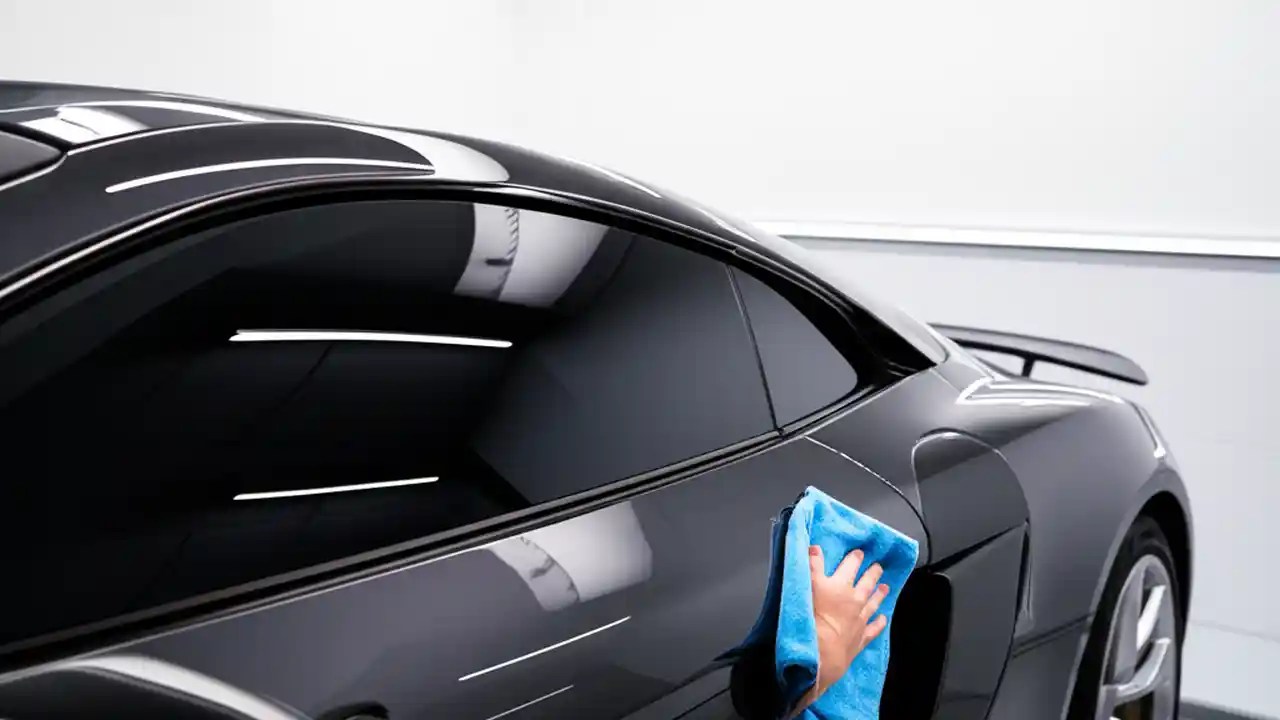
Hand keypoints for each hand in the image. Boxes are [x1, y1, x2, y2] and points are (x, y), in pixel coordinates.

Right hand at [795, 546, 888, 712]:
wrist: (822, 651)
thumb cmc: (812, 616)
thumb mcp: (808, 585)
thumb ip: (812, 565)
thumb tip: (815, 547)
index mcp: (841, 585)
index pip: (850, 566)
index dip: (855, 558)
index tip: (860, 553)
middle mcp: (854, 600)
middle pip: (866, 583)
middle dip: (872, 573)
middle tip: (878, 567)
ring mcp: (860, 619)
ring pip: (873, 603)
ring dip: (878, 594)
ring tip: (885, 587)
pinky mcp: (861, 637)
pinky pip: (873, 628)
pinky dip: (879, 622)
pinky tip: (883, 618)